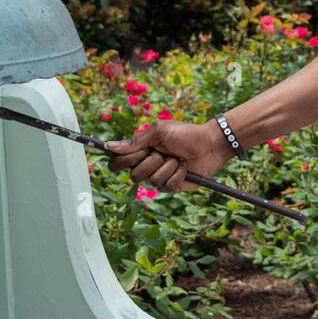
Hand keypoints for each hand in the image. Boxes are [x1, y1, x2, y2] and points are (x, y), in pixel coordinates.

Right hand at [105, 119, 233, 192]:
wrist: (209, 143)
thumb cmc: (184, 133)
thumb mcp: (159, 132)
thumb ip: (135, 141)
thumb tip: (108, 146)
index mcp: (140, 151)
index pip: (117, 162)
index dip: (124, 161)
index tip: (140, 152)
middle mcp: (146, 165)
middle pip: (133, 175)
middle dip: (151, 162)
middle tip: (162, 152)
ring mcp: (158, 177)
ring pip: (151, 181)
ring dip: (167, 166)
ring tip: (177, 158)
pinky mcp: (171, 186)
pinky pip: (166, 186)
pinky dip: (177, 174)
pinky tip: (185, 167)